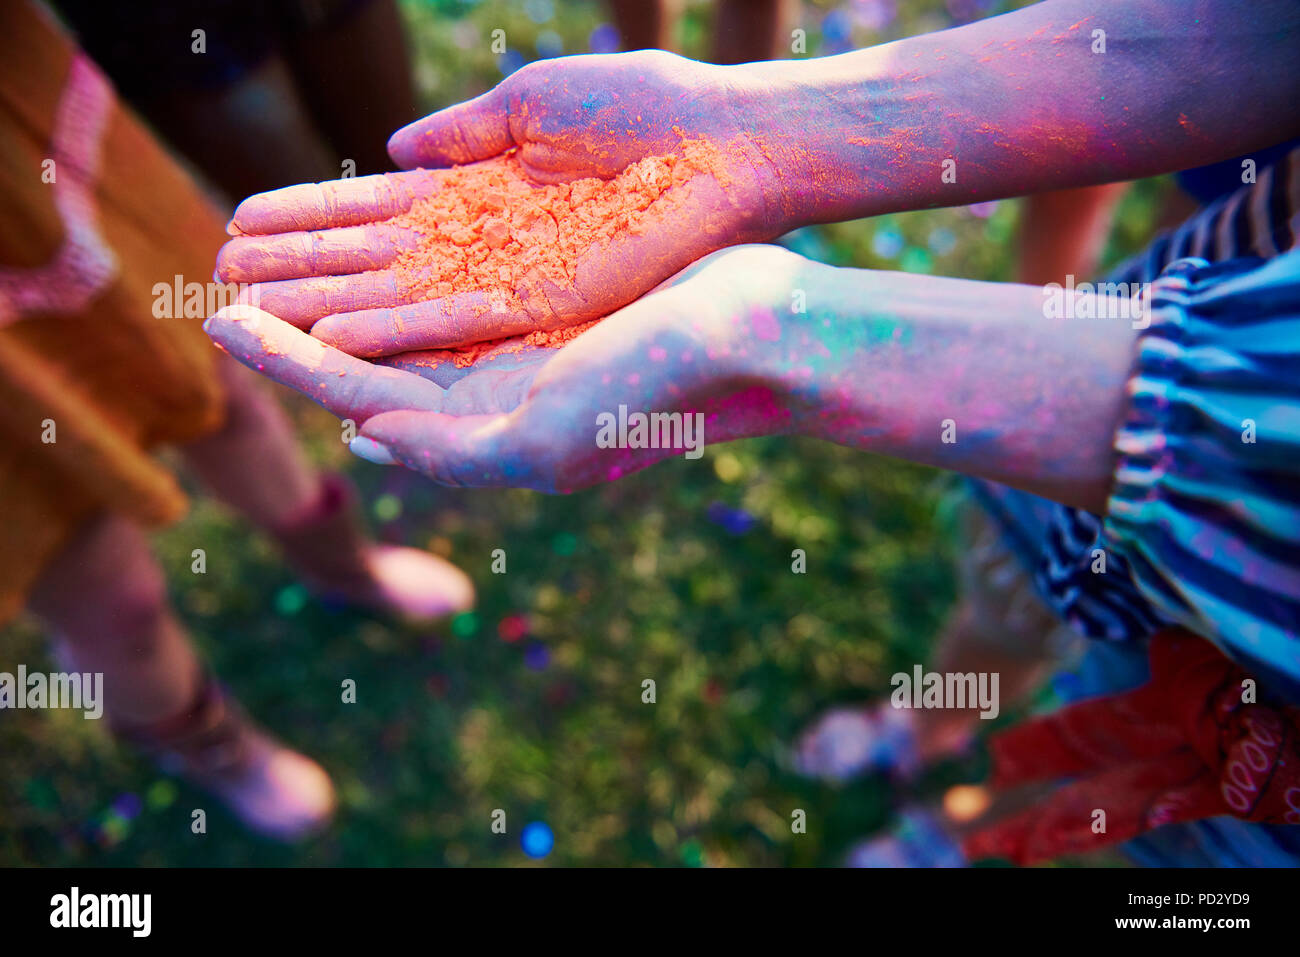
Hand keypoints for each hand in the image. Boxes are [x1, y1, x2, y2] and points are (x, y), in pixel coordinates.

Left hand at [206, 245, 810, 490]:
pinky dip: (410, 260)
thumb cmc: (657, 390)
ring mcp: (525, 351)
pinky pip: (460, 282)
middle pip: (378, 361)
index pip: (370, 401)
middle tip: (227, 287)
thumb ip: (450, 454)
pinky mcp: (548, 304)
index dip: (295, 365)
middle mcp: (500, 398)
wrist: (754, 336)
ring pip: (411, 318)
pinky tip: (381, 235)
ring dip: (345, 289)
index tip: (231, 326)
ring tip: (286, 257)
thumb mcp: (544, 443)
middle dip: (303, 330)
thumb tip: (364, 438)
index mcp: (492, 438)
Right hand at [215, 51, 799, 356]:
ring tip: (251, 325)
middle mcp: (481, 249)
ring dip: (322, 319)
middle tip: (217, 283)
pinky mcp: (543, 315)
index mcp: (477, 193)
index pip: (372, 213)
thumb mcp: (533, 106)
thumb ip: (462, 134)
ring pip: (396, 310)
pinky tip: (332, 352)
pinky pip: (451, 335)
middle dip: (295, 274)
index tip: (240, 222)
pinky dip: (392, 343)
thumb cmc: (643, 112)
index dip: (308, 219)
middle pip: (369, 268)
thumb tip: (392, 154)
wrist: (724, 148)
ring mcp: (509, 285)